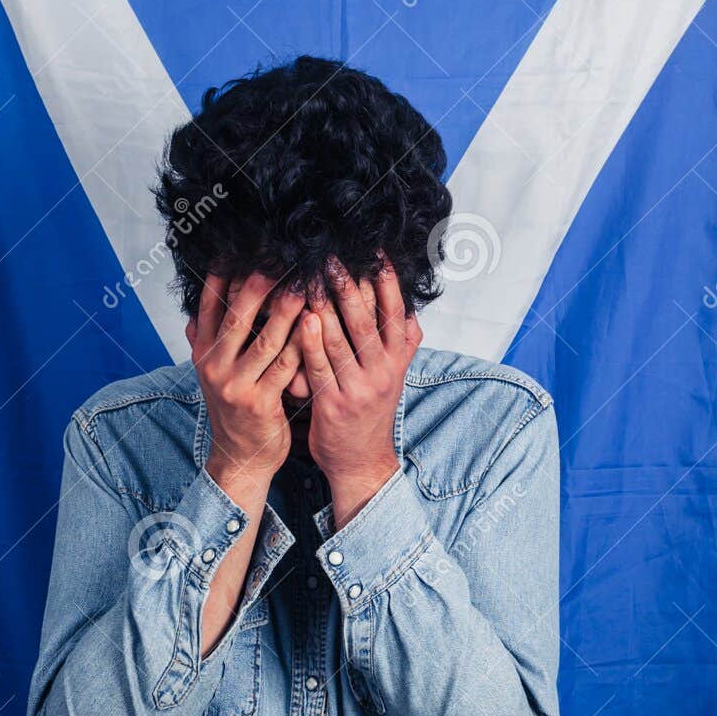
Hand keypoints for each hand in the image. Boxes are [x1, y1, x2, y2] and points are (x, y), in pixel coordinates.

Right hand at [190, 272, 305, 495]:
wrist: (240, 457)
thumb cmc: (235, 408)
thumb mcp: (213, 375)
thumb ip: (206, 344)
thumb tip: (192, 313)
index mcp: (203, 354)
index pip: (209, 307)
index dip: (221, 277)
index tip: (238, 250)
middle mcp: (214, 367)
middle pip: (237, 318)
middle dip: (258, 286)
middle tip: (279, 260)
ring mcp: (235, 386)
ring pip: (265, 341)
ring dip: (287, 311)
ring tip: (305, 285)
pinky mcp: (261, 403)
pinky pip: (286, 367)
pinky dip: (302, 344)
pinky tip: (317, 325)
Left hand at [298, 257, 422, 528]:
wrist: (362, 464)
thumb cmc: (371, 414)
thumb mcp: (394, 379)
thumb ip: (402, 346)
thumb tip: (412, 313)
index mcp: (397, 360)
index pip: (395, 312)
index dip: (386, 281)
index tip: (375, 251)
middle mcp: (383, 371)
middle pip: (368, 321)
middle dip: (351, 285)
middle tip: (333, 256)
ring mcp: (360, 388)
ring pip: (343, 340)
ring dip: (328, 306)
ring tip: (313, 277)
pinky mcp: (334, 404)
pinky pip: (321, 367)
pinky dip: (312, 342)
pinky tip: (304, 318)